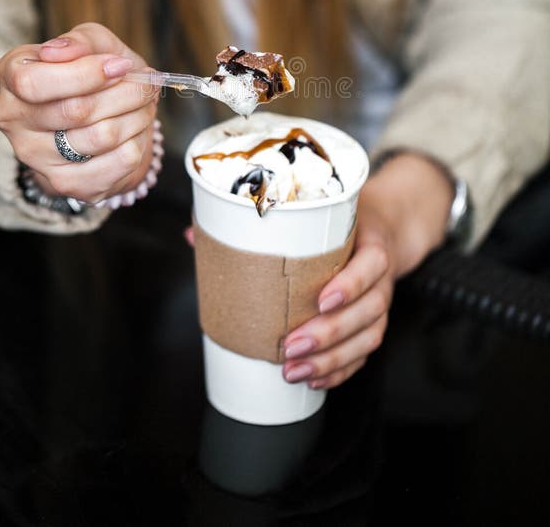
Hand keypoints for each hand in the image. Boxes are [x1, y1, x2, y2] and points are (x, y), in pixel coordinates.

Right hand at [0, 22, 158, 203]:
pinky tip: (135, 130)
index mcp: (12, 77)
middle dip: (125, 93)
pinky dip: (139, 141)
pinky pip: (120, 161)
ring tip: (143, 104)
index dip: (84, 74)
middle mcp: (13, 119)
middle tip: (146, 83)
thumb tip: (63, 51)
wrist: (104, 116)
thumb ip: (81, 41)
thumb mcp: (93, 44)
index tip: (120, 66)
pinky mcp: (67, 183)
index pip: (33, 83)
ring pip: (102, 136)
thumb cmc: (95, 73)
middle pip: (75, 111)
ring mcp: (36, 157)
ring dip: (137, 115)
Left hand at [281, 153, 452, 388]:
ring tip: (294, 370)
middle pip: (368, 311)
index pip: (370, 265)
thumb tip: (203, 233)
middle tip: (291, 345)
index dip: (350, 285)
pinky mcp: (373, 325)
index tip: (321, 299)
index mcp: (372, 245)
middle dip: (329, 333)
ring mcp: (380, 305)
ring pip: (367, 338)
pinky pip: (364, 354)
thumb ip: (274, 220)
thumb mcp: (322, 208)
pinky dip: (341, 371)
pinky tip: (315, 380)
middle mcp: (381, 279)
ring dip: (331, 360)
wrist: (385, 229)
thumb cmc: (344, 221)